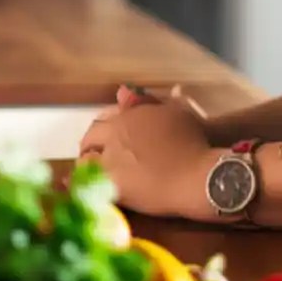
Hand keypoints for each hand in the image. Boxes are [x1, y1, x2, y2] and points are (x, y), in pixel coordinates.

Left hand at [78, 86, 218, 220]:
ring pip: (86, 160)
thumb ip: (149, 102)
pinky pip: (88, 184)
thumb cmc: (194, 143)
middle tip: (95, 153)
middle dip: (90, 144)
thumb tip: (123, 91)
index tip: (108, 134)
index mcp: (129, 115)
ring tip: (93, 173)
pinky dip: (84, 184)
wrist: (198, 176)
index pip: (105, 117)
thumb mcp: (177, 113)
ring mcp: (111, 160)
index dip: (105, 126)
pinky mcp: (111, 184)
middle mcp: (116, 134)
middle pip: (90, 136)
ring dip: (87, 163)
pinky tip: (89, 189)